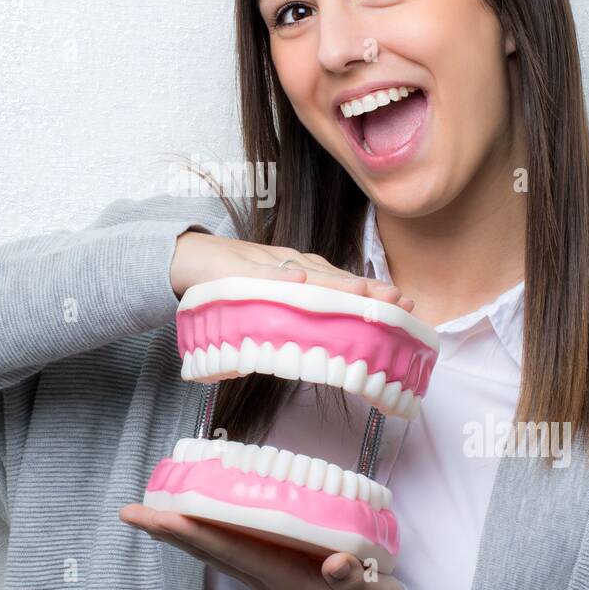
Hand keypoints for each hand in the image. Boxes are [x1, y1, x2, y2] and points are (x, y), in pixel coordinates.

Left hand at [120, 503, 406, 589]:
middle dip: (167, 530)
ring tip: (147, 512)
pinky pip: (228, 544)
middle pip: (206, 549)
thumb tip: (335, 564)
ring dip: (178, 530)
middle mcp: (263, 573)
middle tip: (131, 511)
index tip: (159, 519)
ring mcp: (264, 570)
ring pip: (212, 547)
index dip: (192, 533)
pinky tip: (191, 517)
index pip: (228, 550)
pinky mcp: (272, 563)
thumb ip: (352, 581)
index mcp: (281, 577)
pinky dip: (203, 530)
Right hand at [169, 232, 414, 312]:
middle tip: (397, 301)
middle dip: (366, 290)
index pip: (340, 283)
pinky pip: (265, 274)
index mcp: (298, 273)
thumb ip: (292, 305)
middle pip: (333, 278)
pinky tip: (301, 282)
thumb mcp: (266, 295)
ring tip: (364, 294)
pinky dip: (281, 277)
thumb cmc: (230, 279)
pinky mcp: (240, 269)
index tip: (401, 303)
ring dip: (336, 285)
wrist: (187, 258)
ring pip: (307, 275)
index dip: (370, 293)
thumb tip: (318, 331)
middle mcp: (289, 267)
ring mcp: (266, 266)